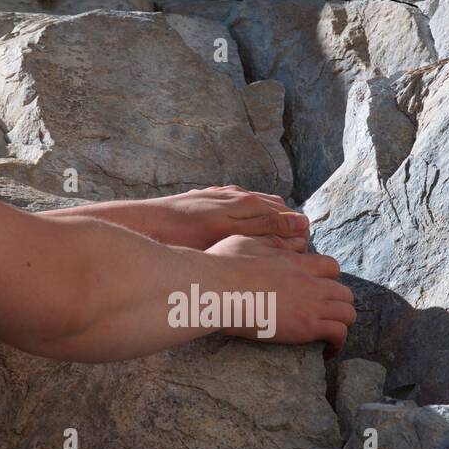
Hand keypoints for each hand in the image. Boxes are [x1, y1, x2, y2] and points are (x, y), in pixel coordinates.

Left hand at [151, 185, 309, 249]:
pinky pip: (237, 206)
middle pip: (274, 208)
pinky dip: (247, 219)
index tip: (300, 254)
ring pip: (256, 206)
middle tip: (290, 252)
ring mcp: (222, 195)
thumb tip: (299, 225)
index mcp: (246, 202)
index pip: (286, 214)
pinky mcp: (208, 199)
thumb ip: (264, 227)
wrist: (148, 222)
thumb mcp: (230, 232)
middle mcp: (237, 194)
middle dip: (286, 228)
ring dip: (267, 223)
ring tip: (269, 246)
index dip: (297, 234)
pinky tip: (241, 231)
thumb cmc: (186, 232)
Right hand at [207, 234, 355, 354]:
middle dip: (339, 306)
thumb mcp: (250, 241)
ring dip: (342, 325)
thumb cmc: (223, 266)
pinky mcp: (306, 326)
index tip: (319, 292)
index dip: (329, 281)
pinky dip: (337, 343)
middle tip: (324, 318)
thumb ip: (273, 239)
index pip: (331, 267)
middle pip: (345, 292)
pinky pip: (339, 334)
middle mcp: (309, 281)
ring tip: (329, 337)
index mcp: (296, 262)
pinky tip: (326, 351)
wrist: (217, 289)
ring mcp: (311, 304)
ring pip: (348, 313)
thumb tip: (290, 239)